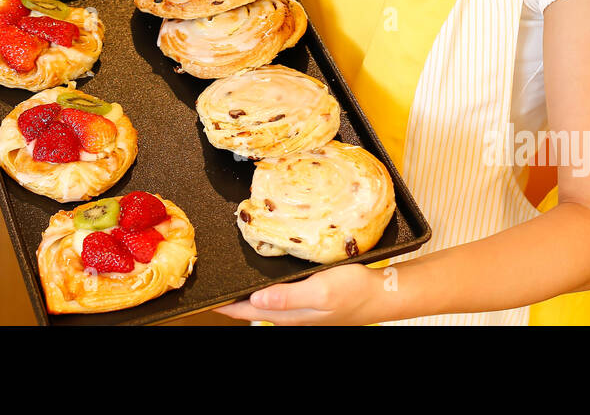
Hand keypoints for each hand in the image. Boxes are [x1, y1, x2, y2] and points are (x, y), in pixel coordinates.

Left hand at [213, 263, 381, 325]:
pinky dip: (268, 286)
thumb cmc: (354, 291)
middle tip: (216, 280)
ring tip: (234, 277)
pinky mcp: (310, 298)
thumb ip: (288, 296)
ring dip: (250, 291)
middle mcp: (292, 314)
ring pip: (266, 300)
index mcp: (290, 314)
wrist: (381, 294)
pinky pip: (281, 294)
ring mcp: (302, 308)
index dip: (227, 303)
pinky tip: (268, 275)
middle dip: (234, 297)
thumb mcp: (320, 291)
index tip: (208, 295)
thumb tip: (256, 301)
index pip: (247, 311)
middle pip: (253, 307)